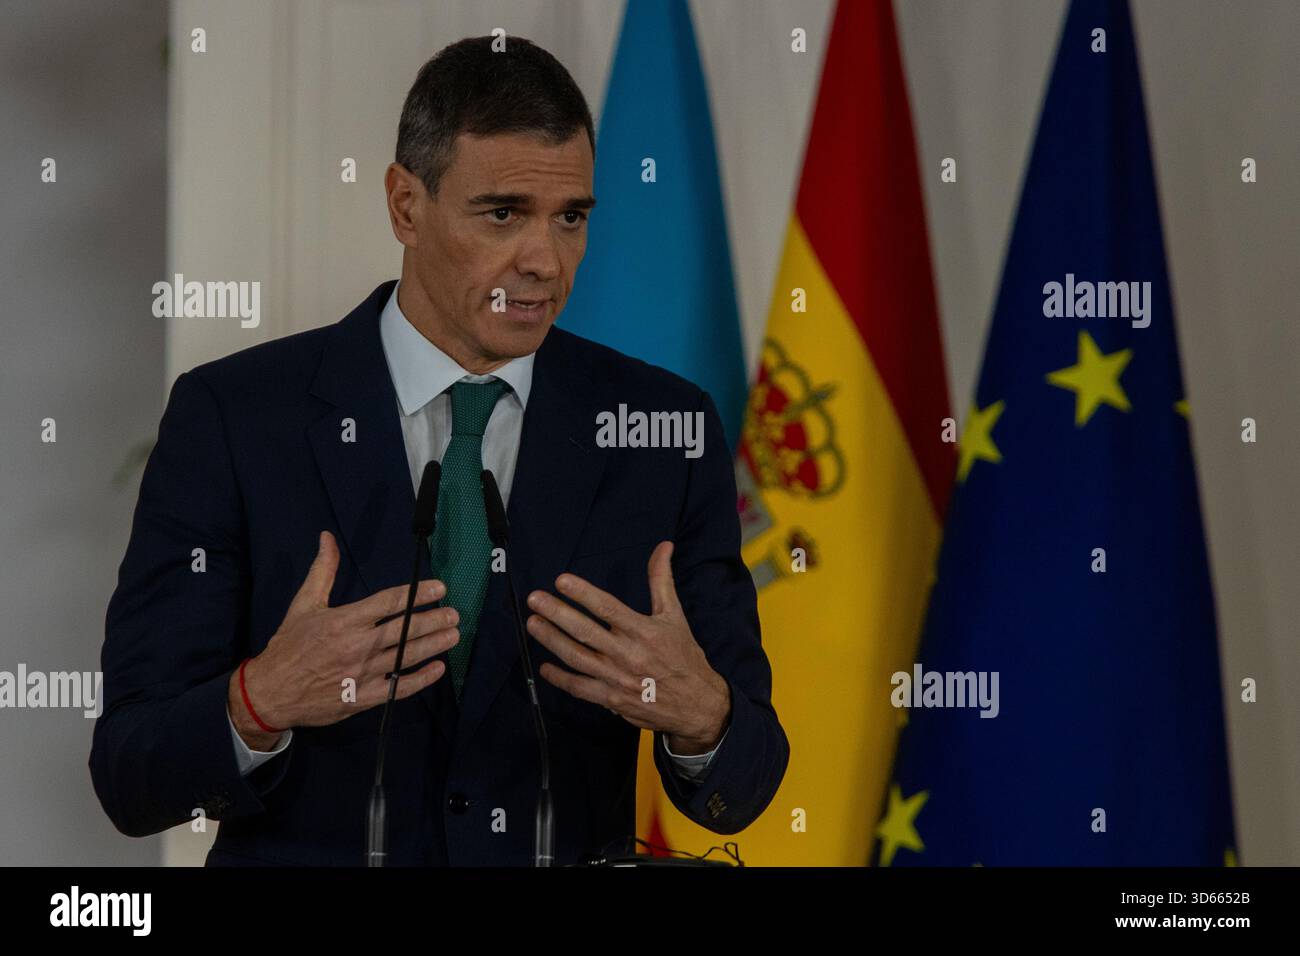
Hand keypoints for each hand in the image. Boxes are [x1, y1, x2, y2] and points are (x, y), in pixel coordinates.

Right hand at [227, 531, 458, 748]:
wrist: (270, 692)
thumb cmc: (289, 645)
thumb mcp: (304, 604)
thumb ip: (323, 570)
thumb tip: (327, 537)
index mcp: (344, 620)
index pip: (389, 602)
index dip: (417, 594)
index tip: (439, 588)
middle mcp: (357, 646)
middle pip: (404, 630)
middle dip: (433, 620)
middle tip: (454, 614)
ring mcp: (361, 673)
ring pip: (406, 657)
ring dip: (433, 645)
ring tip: (453, 634)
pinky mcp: (362, 698)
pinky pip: (398, 688)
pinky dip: (420, 679)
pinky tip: (438, 669)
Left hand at [525, 541, 730, 754]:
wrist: (696, 704)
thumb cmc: (683, 656)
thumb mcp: (675, 615)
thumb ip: (661, 580)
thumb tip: (663, 546)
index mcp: (643, 631)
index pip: (608, 608)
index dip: (583, 593)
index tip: (561, 581)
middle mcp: (628, 654)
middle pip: (585, 632)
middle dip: (557, 614)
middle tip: (534, 599)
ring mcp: (617, 678)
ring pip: (577, 657)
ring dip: (552, 640)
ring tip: (533, 623)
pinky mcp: (612, 699)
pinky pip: (580, 688)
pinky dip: (560, 678)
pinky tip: (545, 666)